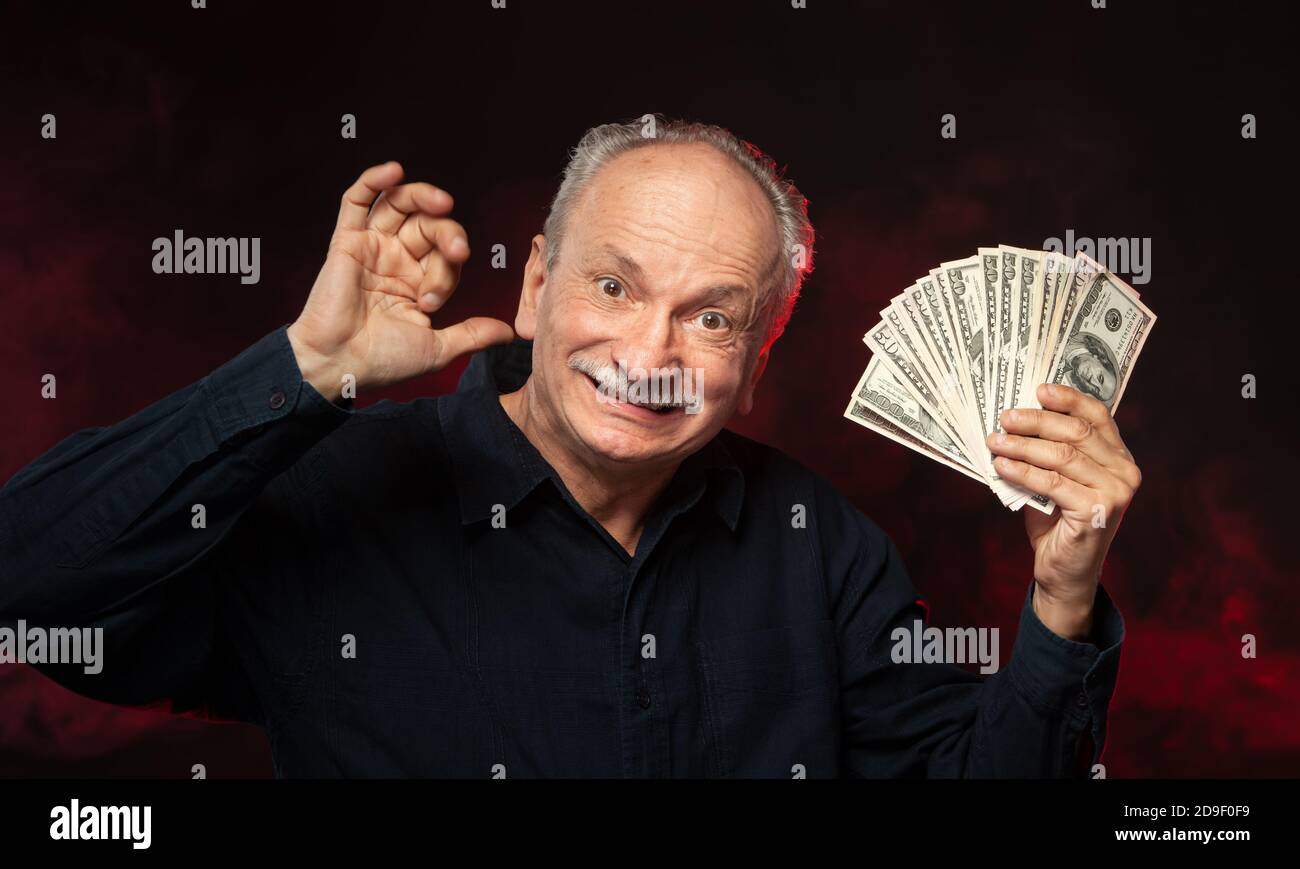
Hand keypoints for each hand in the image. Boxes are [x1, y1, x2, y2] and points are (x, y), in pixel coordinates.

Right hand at [287, 161, 514, 399]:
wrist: (340, 366)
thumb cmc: (383, 361)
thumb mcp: (438, 349)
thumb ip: (472, 334)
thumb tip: (510, 333)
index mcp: (417, 283)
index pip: (445, 258)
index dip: (448, 271)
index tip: (432, 300)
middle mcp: (396, 261)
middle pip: (428, 226)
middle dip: (448, 234)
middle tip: (457, 251)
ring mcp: (371, 248)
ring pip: (399, 206)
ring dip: (422, 197)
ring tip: (441, 201)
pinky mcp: (345, 242)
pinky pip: (356, 202)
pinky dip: (373, 181)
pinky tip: (394, 171)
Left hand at [986, 383, 1142, 638]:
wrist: (1065, 571)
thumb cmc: (1057, 522)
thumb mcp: (1056, 480)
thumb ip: (1048, 451)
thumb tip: (1015, 419)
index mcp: (1119, 458)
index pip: (1098, 416)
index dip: (1069, 399)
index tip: (1038, 389)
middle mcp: (1125, 472)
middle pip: (1076, 432)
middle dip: (1035, 421)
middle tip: (1004, 417)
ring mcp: (1115, 492)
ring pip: (1062, 455)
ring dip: (1022, 446)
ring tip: (994, 441)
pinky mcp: (1097, 511)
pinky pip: (1052, 483)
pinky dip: (1022, 472)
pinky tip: (1000, 466)